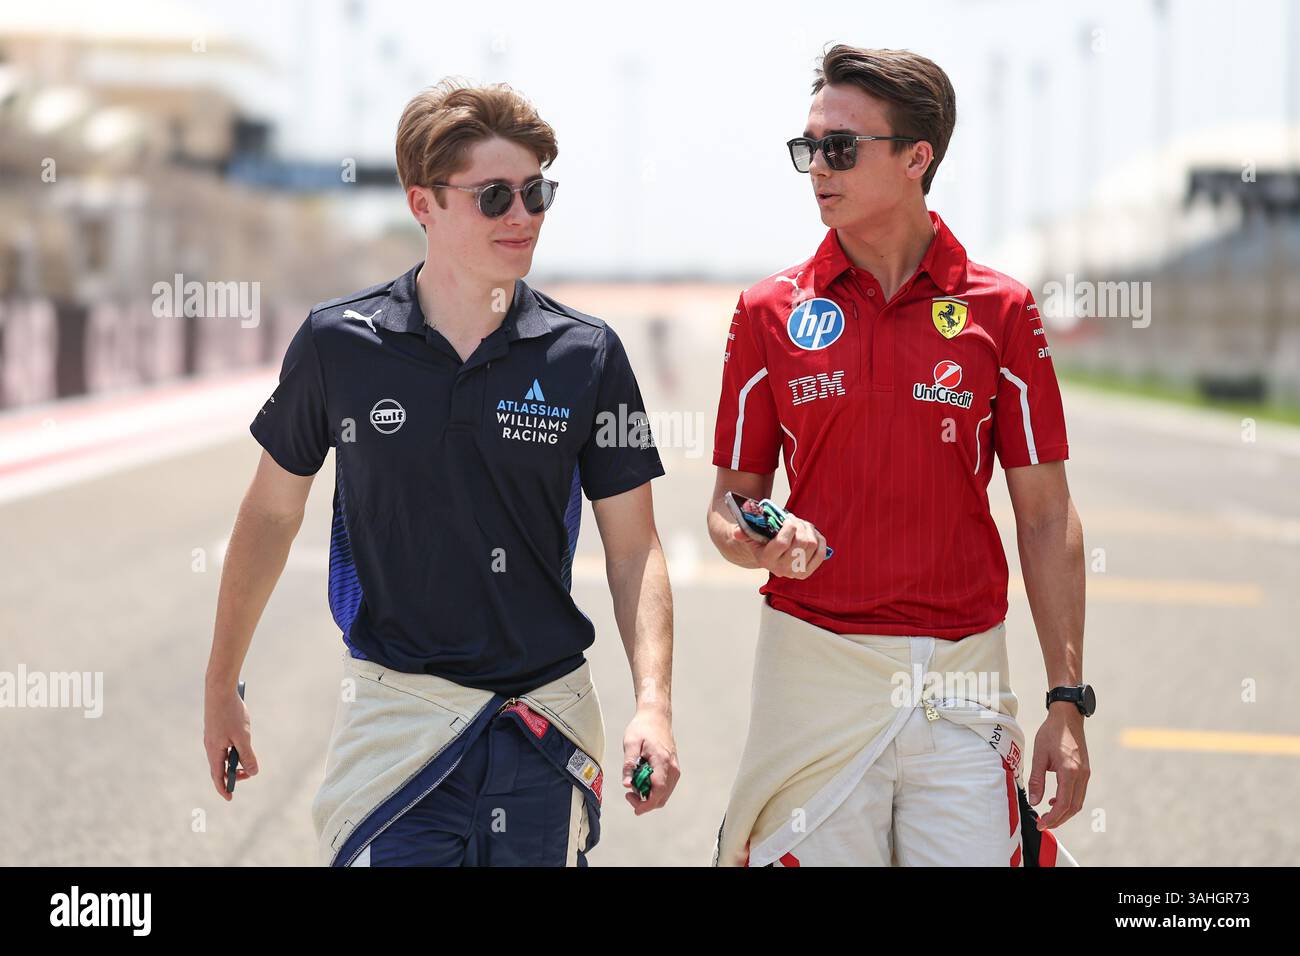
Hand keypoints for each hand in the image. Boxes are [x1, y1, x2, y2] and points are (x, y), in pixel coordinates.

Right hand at [203, 684, 257, 800]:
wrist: (219, 689)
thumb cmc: (231, 713)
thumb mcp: (243, 736)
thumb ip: (247, 755)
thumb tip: (253, 772)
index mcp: (214, 750)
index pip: (218, 776)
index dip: (224, 788)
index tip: (230, 798)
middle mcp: (210, 745)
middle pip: (219, 766)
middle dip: (232, 774)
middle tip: (247, 774)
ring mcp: (211, 736)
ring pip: (222, 755)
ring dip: (233, 760)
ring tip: (245, 759)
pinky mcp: (215, 728)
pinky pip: (222, 745)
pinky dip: (231, 750)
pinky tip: (240, 743)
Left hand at [621, 706, 679, 814]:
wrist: (657, 716)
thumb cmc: (642, 728)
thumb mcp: (631, 743)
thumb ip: (629, 764)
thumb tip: (627, 785)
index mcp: (662, 761)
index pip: (658, 791)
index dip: (647, 804)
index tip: (635, 809)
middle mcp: (672, 768)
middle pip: (662, 797)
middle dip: (645, 802)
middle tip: (628, 794)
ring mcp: (675, 769)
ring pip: (664, 794)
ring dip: (649, 796)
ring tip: (634, 783)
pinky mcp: (673, 768)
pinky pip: (665, 787)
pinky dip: (653, 790)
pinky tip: (641, 780)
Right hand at [731, 512, 826, 578]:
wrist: (766, 555)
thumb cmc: (759, 540)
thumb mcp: (749, 535)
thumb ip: (743, 532)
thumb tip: (736, 532)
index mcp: (766, 559)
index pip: (783, 543)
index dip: (788, 527)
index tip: (787, 519)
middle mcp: (781, 569)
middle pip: (801, 543)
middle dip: (800, 526)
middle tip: (794, 519)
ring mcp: (795, 573)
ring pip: (812, 544)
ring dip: (808, 529)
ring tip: (800, 525)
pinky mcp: (807, 572)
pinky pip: (821, 553)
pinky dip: (819, 539)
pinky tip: (811, 533)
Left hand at [1028, 703, 1089, 828]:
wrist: (1068, 717)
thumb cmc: (1051, 733)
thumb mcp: (1039, 755)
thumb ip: (1036, 780)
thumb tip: (1034, 802)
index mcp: (1070, 772)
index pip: (1064, 804)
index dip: (1053, 818)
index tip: (1041, 824)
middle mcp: (1081, 775)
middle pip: (1073, 807)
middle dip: (1059, 819)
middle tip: (1043, 824)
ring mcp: (1085, 774)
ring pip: (1078, 802)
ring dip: (1064, 812)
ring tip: (1048, 815)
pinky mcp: (1085, 771)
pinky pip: (1078, 792)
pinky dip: (1068, 801)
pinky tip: (1055, 800)